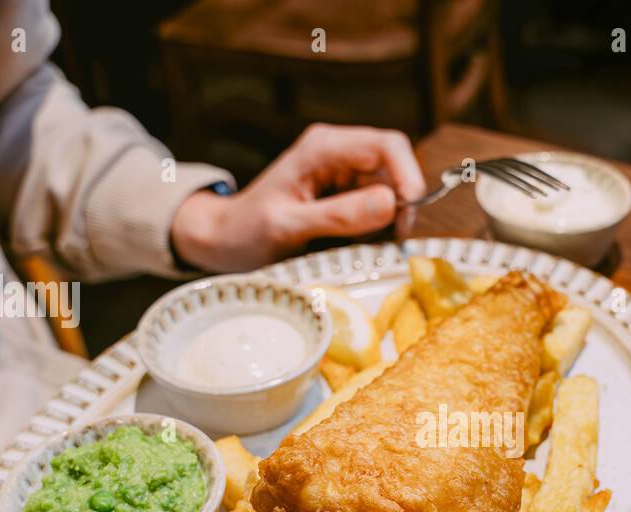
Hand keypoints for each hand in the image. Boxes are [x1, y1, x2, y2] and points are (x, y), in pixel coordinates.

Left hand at [171, 123, 425, 272]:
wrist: (222, 240)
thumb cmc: (245, 230)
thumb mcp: (288, 226)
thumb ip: (338, 215)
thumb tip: (391, 203)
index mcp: (323, 147)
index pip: (388, 146)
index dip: (408, 176)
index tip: (408, 215)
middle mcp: (338, 153)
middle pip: (395, 168)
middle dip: (401, 204)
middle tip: (392, 240)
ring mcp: (343, 174)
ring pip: (390, 190)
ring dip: (390, 219)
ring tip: (369, 246)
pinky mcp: (344, 196)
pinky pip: (377, 207)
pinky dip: (378, 228)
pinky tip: (359, 245)